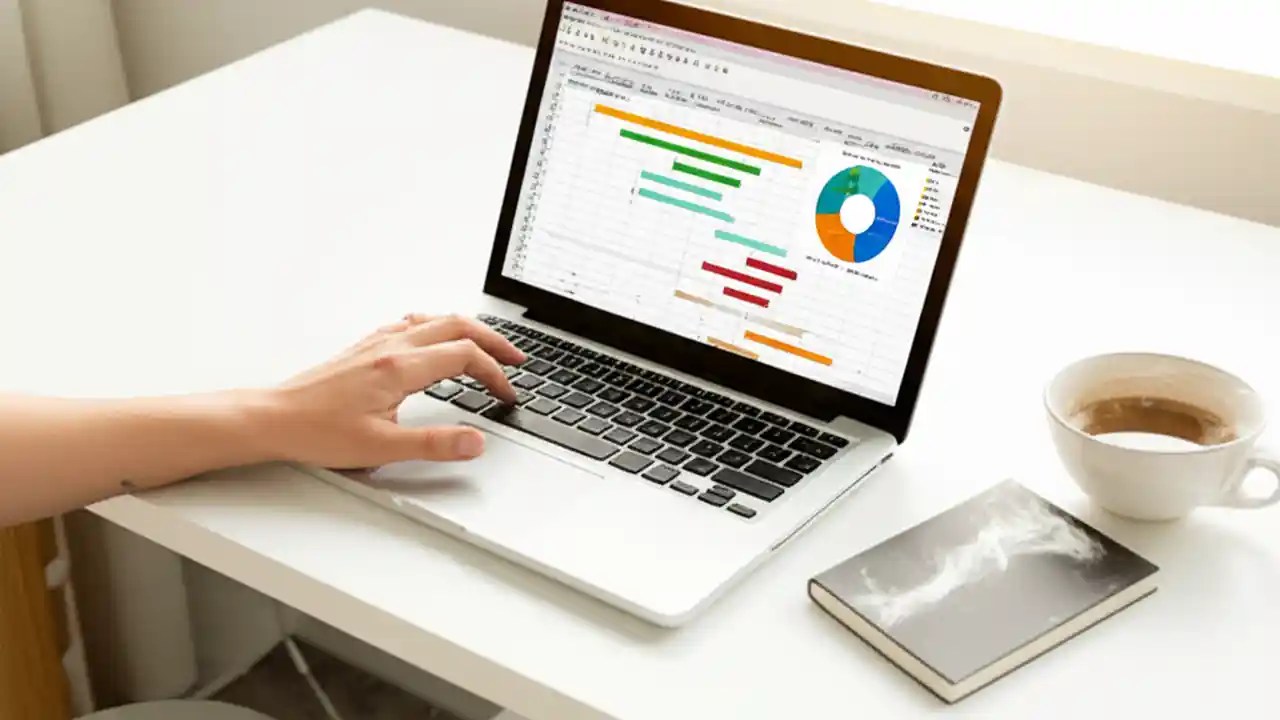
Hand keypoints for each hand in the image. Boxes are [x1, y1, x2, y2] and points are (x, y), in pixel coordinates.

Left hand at [259, 313, 524, 467]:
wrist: (272, 418)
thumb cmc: (316, 432)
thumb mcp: (382, 447)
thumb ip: (434, 444)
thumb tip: (475, 442)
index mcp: (400, 367)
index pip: (465, 357)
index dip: (494, 374)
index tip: (506, 394)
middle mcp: (390, 347)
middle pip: (456, 325)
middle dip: (493, 340)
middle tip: (515, 359)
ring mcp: (376, 344)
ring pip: (434, 320)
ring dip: (467, 330)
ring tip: (485, 346)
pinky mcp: (364, 348)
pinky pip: (410, 324)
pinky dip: (436, 328)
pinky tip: (433, 339)